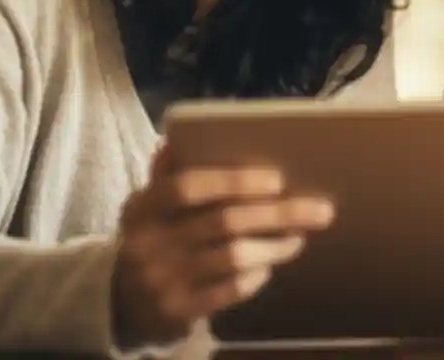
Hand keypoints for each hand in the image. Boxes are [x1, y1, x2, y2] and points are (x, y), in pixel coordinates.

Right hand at [112, 145, 333, 347]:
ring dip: (275, 245)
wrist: (124, 303)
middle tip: (320, 209)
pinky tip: (269, 265)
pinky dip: (256, 275)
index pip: (186, 187)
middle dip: (278, 214)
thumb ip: (171, 173)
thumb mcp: (151, 206)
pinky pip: (230, 289)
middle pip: (224, 222)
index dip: (233, 181)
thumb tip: (190, 133)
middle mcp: (148, 243)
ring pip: (233, 257)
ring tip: (298, 237)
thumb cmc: (154, 239)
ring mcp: (162, 280)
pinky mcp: (178, 310)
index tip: (277, 179)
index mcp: (141, 207)